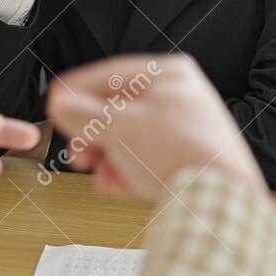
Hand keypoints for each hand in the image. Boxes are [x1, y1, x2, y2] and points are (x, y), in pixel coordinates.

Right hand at [45, 54, 265, 199]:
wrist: (219, 201)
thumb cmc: (181, 154)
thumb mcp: (121, 127)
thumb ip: (84, 114)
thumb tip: (60, 103)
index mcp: (168, 74)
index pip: (110, 75)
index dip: (78, 92)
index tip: (55, 106)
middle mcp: (178, 97)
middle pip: (116, 109)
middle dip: (92, 134)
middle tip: (77, 151)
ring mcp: (182, 129)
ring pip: (127, 137)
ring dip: (105, 157)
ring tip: (96, 173)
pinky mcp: (183, 159)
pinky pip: (142, 159)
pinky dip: (124, 172)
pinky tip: (115, 185)